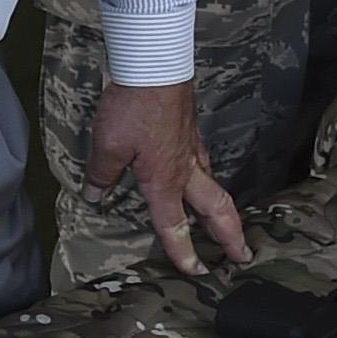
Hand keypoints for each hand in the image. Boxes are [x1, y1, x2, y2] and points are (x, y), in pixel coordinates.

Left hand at [86, 77, 250, 273]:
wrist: (155, 65)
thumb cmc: (133, 106)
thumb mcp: (107, 146)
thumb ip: (102, 175)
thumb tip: (95, 195)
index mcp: (165, 181)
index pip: (174, 226)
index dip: (184, 252)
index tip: (196, 272)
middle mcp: (185, 169)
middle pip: (216, 209)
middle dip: (229, 235)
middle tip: (242, 255)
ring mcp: (191, 148)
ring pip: (214, 184)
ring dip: (223, 207)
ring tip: (225, 221)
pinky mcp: (190, 129)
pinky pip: (205, 161)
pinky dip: (209, 176)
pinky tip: (203, 174)